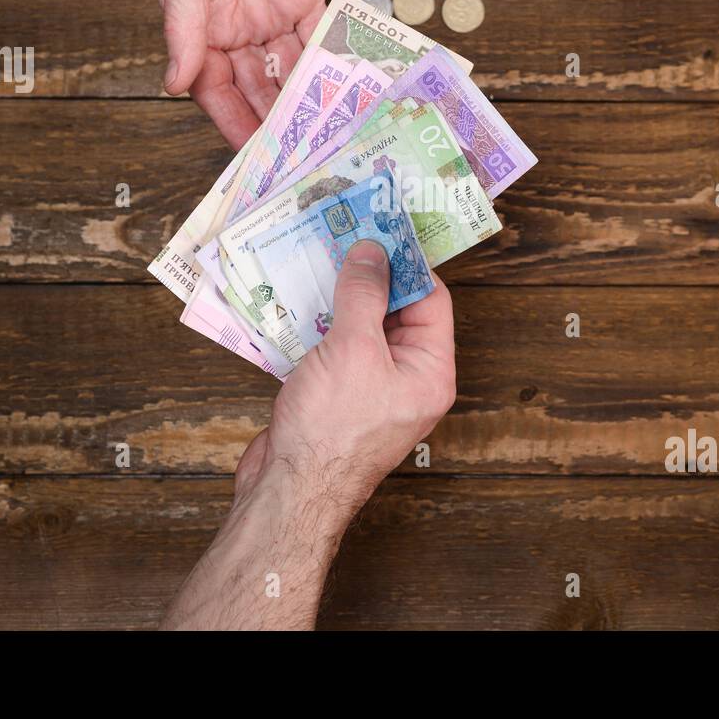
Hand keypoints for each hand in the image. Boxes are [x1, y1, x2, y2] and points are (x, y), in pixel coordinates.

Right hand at [157, 0, 324, 149]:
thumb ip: (183, 27)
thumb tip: (174, 83)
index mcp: (197, 22)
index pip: (213, 86)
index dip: (231, 120)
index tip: (253, 155)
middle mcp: (234, 23)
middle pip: (255, 85)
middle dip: (274, 119)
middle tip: (298, 153)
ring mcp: (271, 8)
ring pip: (289, 66)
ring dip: (305, 97)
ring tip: (325, 130)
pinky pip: (317, 35)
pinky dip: (329, 61)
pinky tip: (342, 88)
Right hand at [234, 240, 456, 513]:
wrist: (287, 492)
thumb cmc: (331, 430)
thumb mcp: (353, 350)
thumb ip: (364, 295)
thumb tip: (372, 251)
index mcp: (430, 371)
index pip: (431, 301)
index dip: (407, 262)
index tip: (380, 226)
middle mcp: (406, 378)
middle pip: (395, 311)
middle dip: (369, 274)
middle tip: (342, 233)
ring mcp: (369, 388)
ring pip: (359, 327)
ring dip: (337, 296)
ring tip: (314, 255)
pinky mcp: (334, 395)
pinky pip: (332, 347)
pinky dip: (315, 322)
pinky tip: (292, 297)